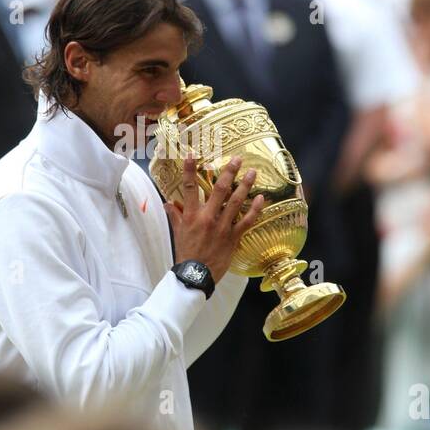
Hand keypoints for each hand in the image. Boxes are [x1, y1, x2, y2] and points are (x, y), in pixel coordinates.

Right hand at [165, 154, 264, 282]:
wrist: (196, 275)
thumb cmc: (186, 254)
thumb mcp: (177, 233)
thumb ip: (174, 216)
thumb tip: (167, 204)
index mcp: (191, 216)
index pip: (188, 188)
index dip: (189, 170)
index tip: (191, 154)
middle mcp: (207, 218)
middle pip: (219, 190)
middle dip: (229, 172)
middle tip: (237, 159)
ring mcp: (222, 227)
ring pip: (236, 202)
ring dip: (245, 186)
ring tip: (253, 172)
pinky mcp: (233, 237)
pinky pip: (247, 221)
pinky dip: (255, 209)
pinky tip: (261, 198)